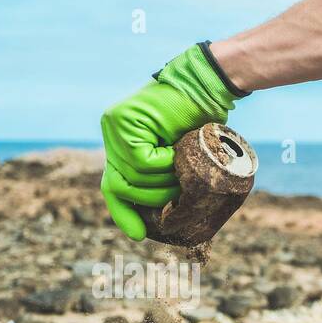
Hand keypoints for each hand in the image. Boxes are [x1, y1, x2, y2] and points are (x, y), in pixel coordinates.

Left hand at [100, 44, 243, 239]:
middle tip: (177, 192)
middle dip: (152, 198)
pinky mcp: (123, 121)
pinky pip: (141, 162)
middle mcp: (112, 132)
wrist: (209, 87)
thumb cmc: (204, 121)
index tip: (137, 235)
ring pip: (133, 177)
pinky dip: (164, 164)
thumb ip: (161, 176)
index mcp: (122, 142)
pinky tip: (177, 151)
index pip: (113, 185)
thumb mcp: (179, 157)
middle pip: (120, 186)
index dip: (123, 213)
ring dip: (163, 180)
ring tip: (183, 168)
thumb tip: (158, 215)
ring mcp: (114, 126)